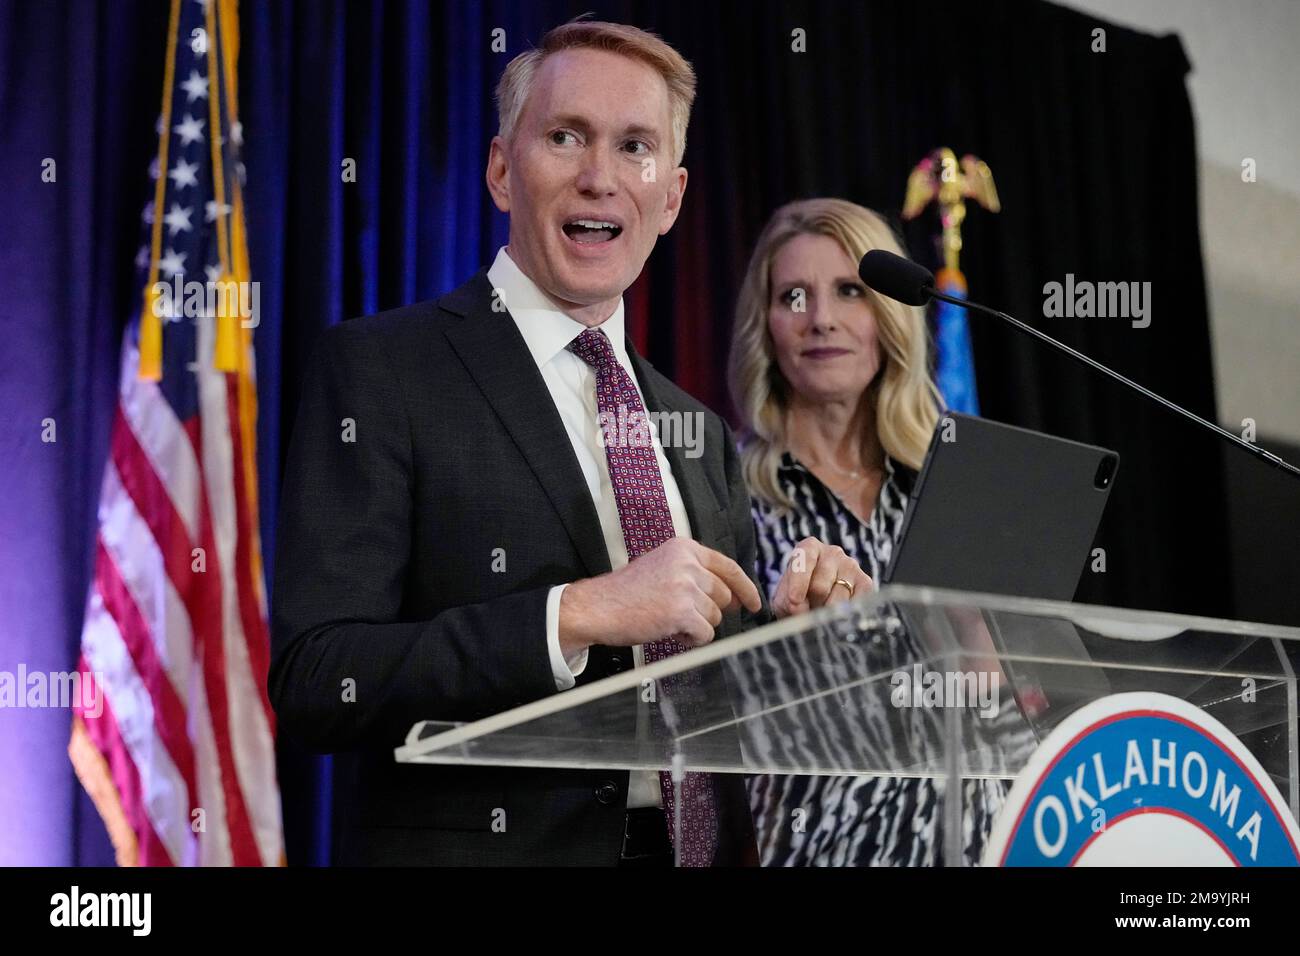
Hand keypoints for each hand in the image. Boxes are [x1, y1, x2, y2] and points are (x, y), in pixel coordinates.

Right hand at [558, 538, 762, 657]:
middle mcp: (688, 563)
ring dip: (696, 626)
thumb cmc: (626, 593)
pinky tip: (668, 631)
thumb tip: (731, 595)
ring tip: (667, 620)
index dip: (745, 588)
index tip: (753, 603)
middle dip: (710, 612)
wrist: (597, 606)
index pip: (728, 567)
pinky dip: (690, 639)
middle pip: (724, 596)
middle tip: (683, 617)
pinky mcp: (681, 611)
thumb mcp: (662, 567)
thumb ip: (693, 573)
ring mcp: (685, 586)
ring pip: (715, 617)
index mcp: (684, 548)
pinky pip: (705, 633)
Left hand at [771, 536, 872, 618]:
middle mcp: (832, 552)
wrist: (815, 602)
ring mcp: (851, 566)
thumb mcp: (784, 597)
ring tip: (821, 611)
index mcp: (808, 548)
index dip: (799, 581)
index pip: (805, 560)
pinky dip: (844, 616)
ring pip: (838, 599)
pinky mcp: (865, 583)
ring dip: (826, 613)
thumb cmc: (797, 595)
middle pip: (820, 585)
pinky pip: (855, 604)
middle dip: (811, 604)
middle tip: (807, 611)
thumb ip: (788, 602)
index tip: (794, 600)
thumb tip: (801, 611)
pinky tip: (837, 615)